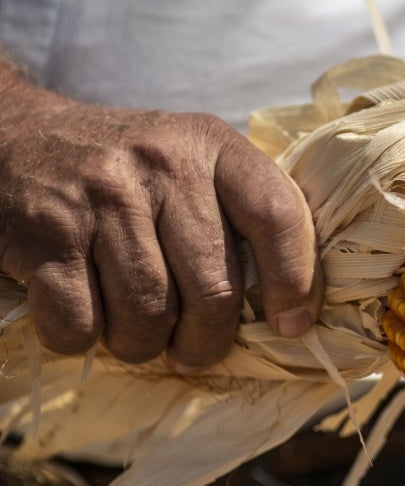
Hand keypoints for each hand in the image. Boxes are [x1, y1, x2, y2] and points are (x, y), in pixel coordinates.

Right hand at [0, 67, 322, 370]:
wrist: (11, 135)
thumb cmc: (124, 172)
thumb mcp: (191, 164)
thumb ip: (241, 214)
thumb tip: (295, 307)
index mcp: (211, 145)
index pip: (277, 215)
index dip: (295, 281)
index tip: (291, 325)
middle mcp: (161, 162)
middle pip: (213, 287)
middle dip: (207, 341)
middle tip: (194, 350)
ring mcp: (101, 195)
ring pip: (149, 313)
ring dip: (142, 344)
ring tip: (135, 334)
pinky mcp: (44, 232)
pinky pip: (80, 322)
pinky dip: (80, 340)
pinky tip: (82, 318)